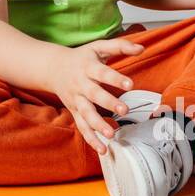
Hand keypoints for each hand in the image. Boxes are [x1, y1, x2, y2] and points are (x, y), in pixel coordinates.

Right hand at [51, 36, 143, 154]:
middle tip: (124, 110)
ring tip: (111, 134)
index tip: (130, 84)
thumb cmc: (81, 57)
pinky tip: (103, 149)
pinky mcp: (74, 112)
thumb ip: (120, 46)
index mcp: (88, 67)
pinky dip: (91, 139)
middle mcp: (81, 84)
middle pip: (94, 95)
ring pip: (86, 114)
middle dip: (108, 103)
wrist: (53, 68)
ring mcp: (76, 100)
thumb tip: (142, 48)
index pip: (103, 73)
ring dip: (98, 125)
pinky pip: (82, 127)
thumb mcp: (98, 47)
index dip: (116, 79)